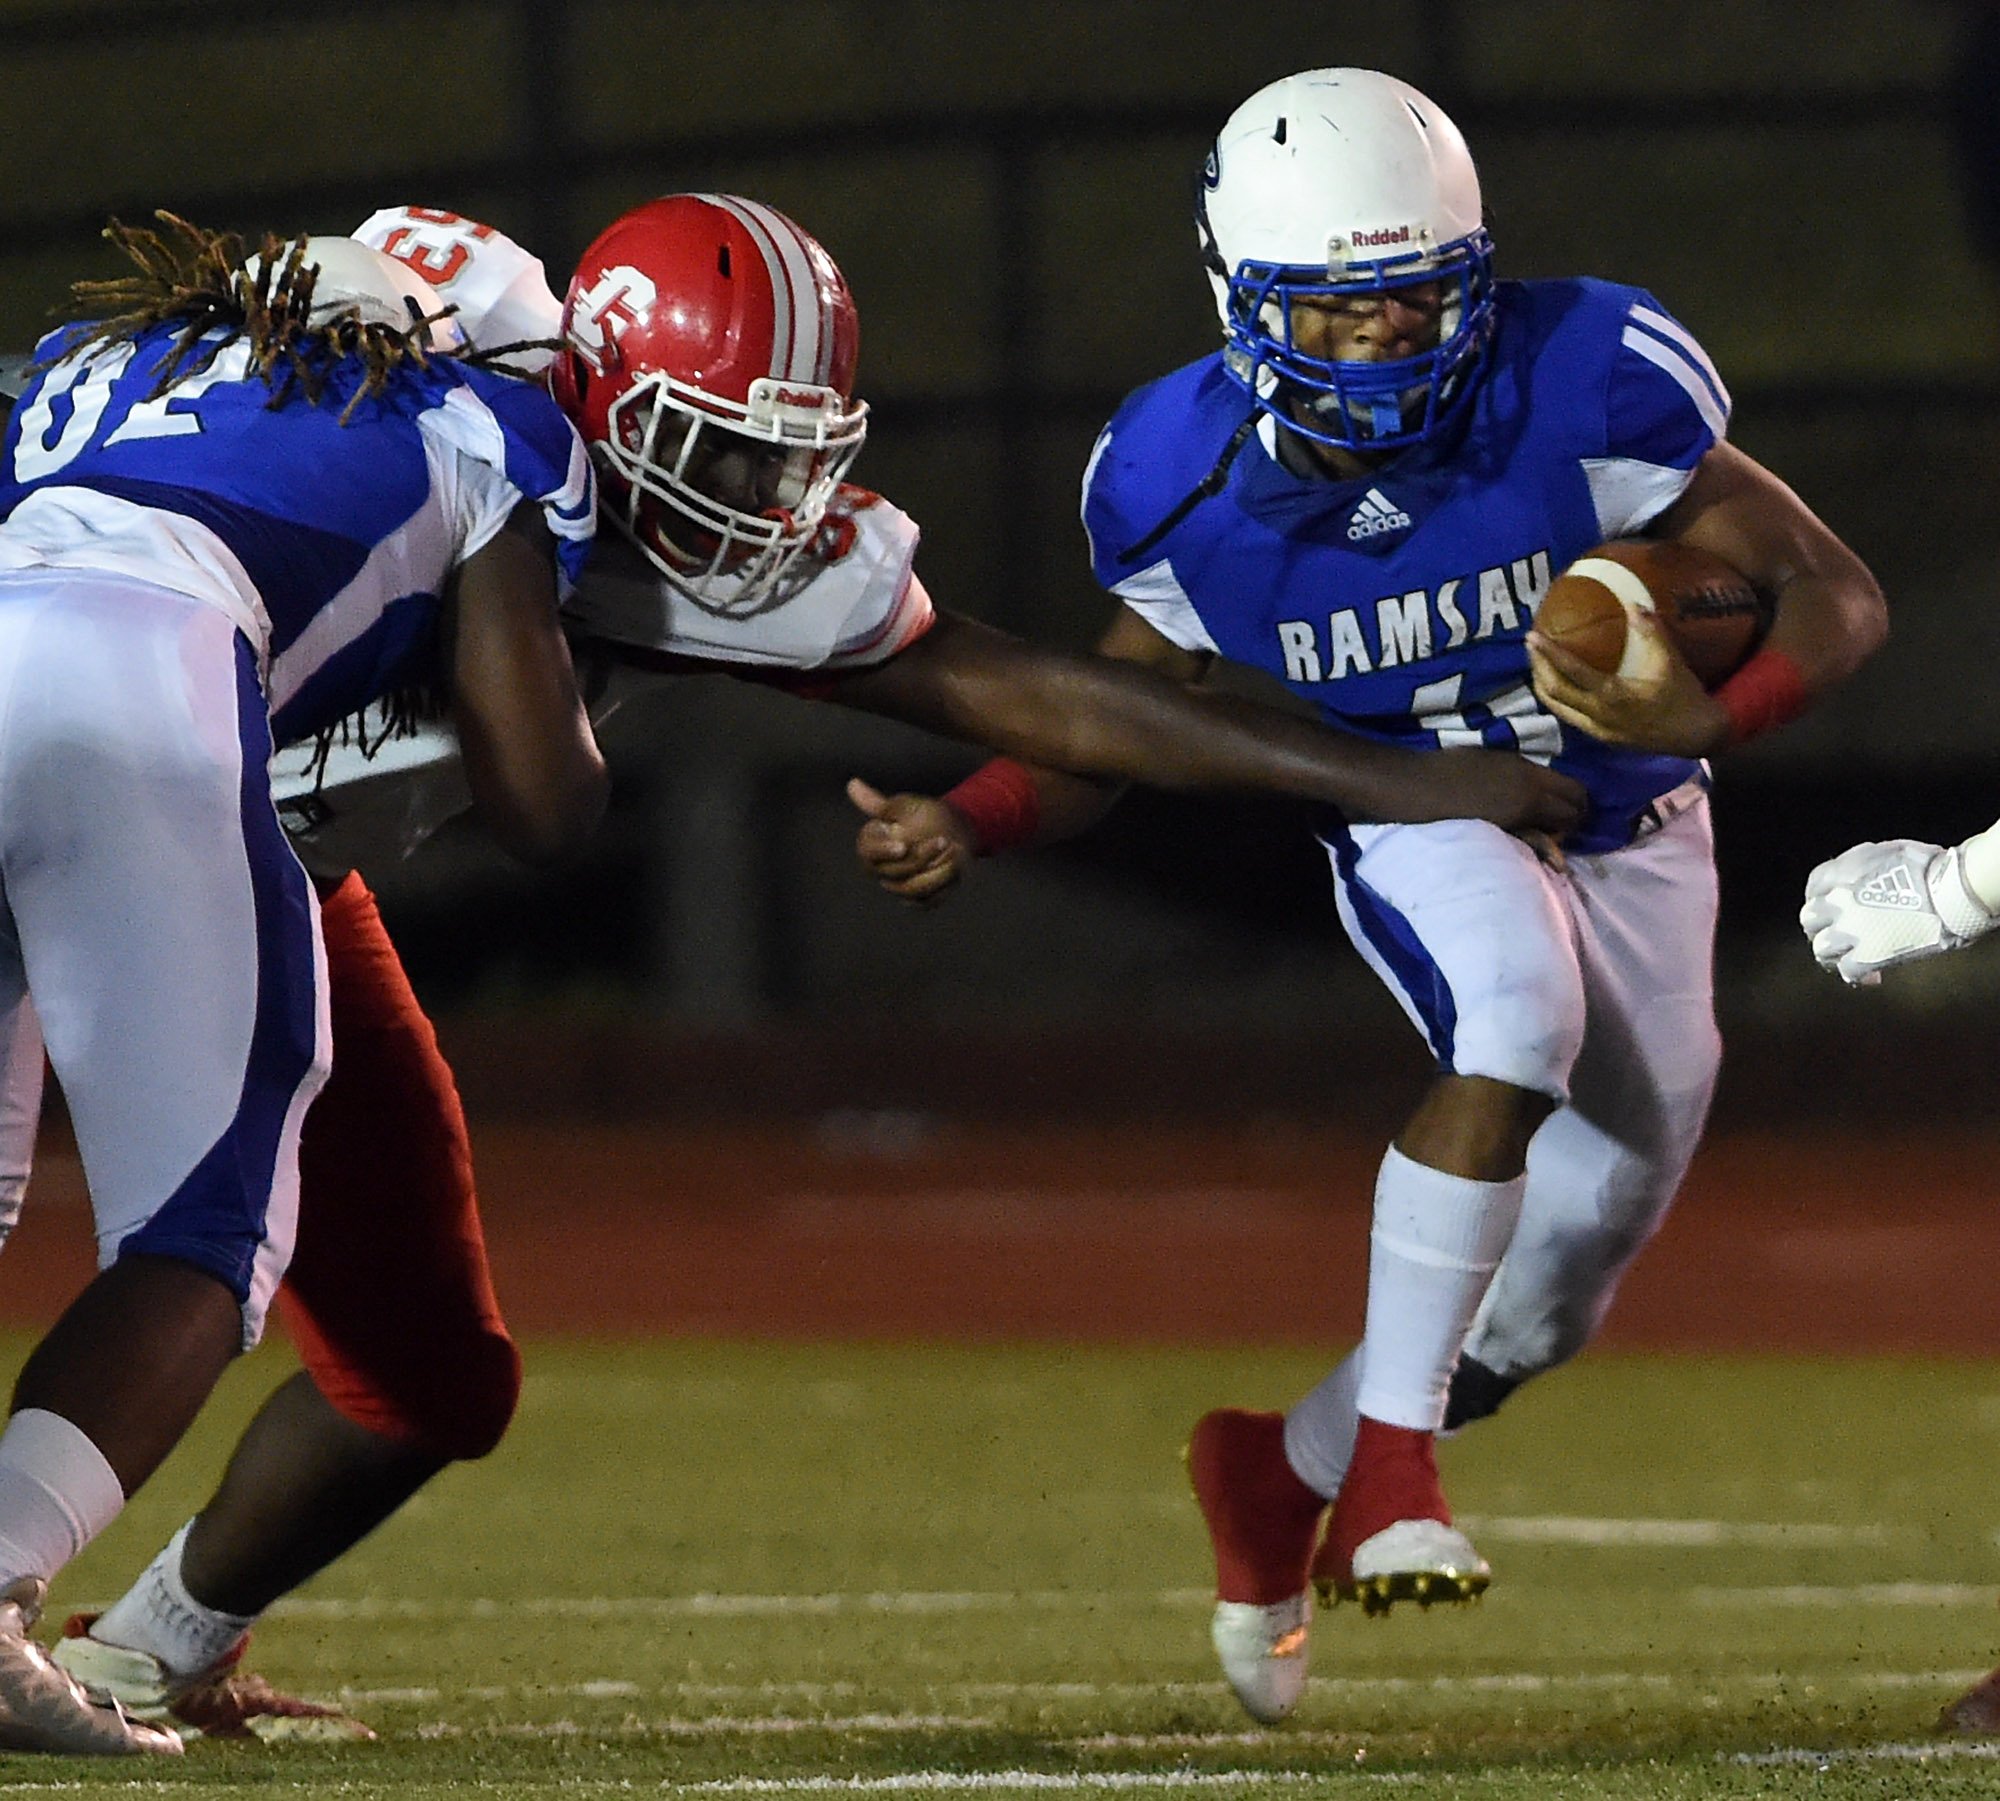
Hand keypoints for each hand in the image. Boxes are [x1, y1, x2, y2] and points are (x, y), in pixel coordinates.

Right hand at [847, 778, 975, 902]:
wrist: (954, 829)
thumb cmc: (925, 815)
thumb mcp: (904, 806)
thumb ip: (878, 803)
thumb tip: (852, 784)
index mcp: (873, 844)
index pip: (867, 852)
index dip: (883, 851)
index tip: (903, 845)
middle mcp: (881, 869)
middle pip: (893, 872)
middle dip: (921, 857)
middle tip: (943, 840)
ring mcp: (899, 885)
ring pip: (910, 890)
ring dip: (935, 872)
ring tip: (954, 852)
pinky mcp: (918, 899)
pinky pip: (925, 901)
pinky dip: (941, 886)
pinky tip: (954, 867)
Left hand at [1376, 749, 1586, 836]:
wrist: (1400, 783)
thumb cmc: (1440, 818)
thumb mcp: (1487, 836)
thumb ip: (1528, 842)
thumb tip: (1560, 862)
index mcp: (1529, 795)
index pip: (1577, 809)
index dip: (1572, 830)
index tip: (1550, 845)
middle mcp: (1527, 772)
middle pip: (1574, 789)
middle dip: (1570, 811)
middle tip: (1546, 833)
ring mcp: (1510, 760)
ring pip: (1552, 779)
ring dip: (1550, 799)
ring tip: (1526, 821)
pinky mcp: (1493, 755)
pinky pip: (1529, 771)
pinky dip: (1531, 788)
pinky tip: (1507, 804)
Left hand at [1527, 611, 1729, 756]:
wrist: (1697, 737)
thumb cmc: (1684, 698)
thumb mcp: (1670, 662)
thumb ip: (1652, 632)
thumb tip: (1633, 604)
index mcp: (1612, 696)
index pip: (1570, 673)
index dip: (1549, 654)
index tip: (1532, 637)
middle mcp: (1597, 716)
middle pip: (1553, 693)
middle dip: (1537, 668)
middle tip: (1530, 646)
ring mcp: (1597, 731)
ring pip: (1557, 709)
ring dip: (1543, 686)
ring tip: (1537, 663)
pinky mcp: (1601, 737)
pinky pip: (1569, 717)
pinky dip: (1558, 699)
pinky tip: (1558, 684)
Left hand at [1799, 839, 1997, 985]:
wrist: (1950, 894)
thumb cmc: (1930, 867)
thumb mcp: (1889, 852)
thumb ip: (1867, 866)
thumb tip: (1866, 877)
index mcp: (1841, 873)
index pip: (1813, 887)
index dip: (1821, 898)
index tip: (1833, 907)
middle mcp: (1837, 902)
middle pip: (1809, 919)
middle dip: (1821, 927)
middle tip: (1838, 933)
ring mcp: (1849, 931)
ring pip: (1821, 948)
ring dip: (1834, 953)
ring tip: (1849, 956)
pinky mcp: (1866, 956)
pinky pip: (1847, 970)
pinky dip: (1857, 974)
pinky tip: (1872, 975)